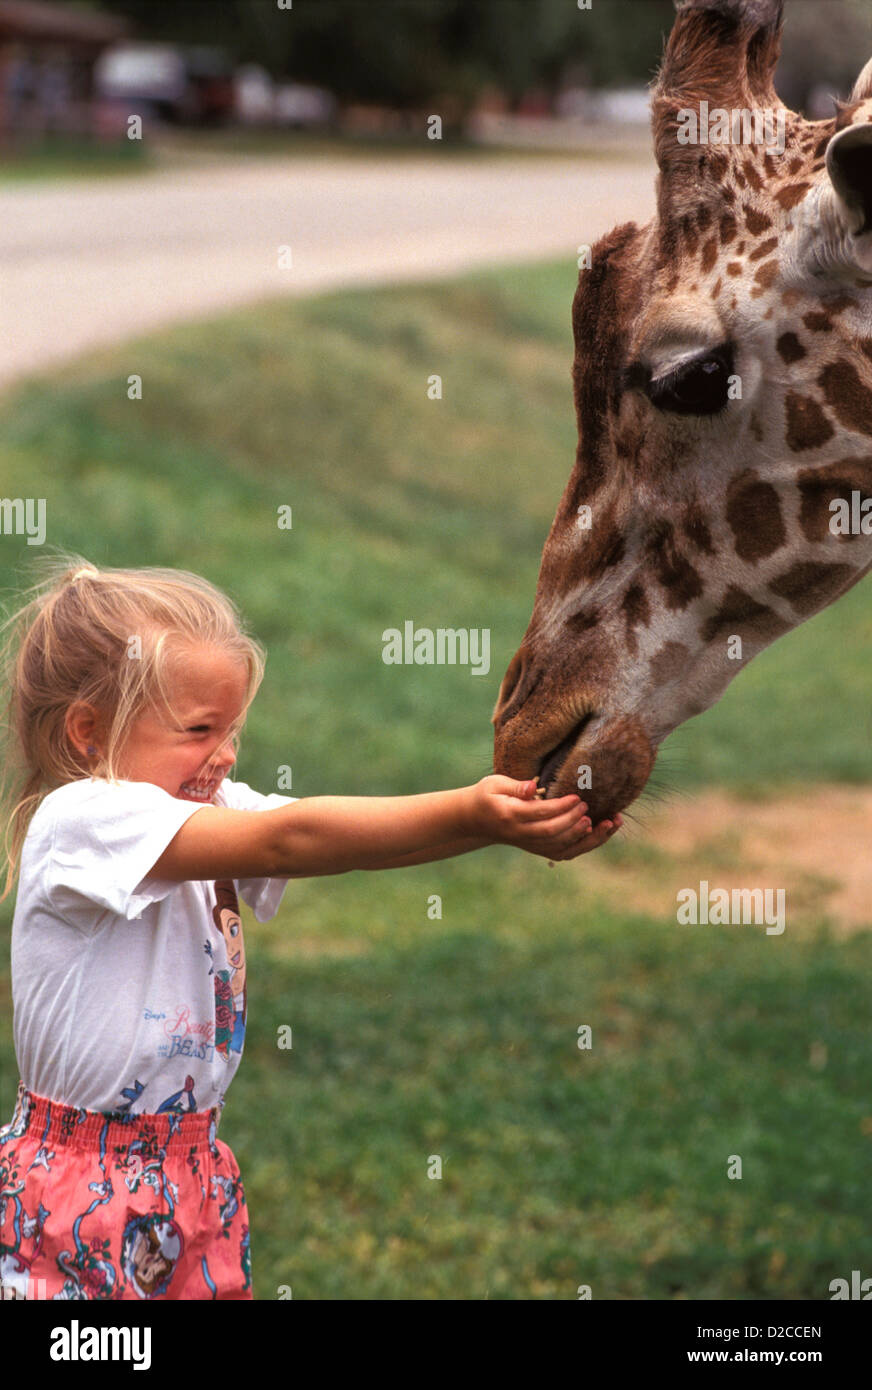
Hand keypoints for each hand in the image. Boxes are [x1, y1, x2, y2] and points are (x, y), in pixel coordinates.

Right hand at [463, 775, 621, 859]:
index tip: (577, 797)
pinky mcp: (538, 849)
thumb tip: (533, 787)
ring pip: (562, 847)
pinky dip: (584, 845)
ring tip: (610, 823)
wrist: (476, 820)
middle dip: (574, 822)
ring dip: (588, 838)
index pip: (539, 813)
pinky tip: (601, 832)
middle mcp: (521, 834)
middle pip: (552, 833)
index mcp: (510, 815)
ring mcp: (530, 845)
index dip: (560, 807)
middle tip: (589, 808)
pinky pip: (564, 852)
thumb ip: (516, 786)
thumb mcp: (494, 783)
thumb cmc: (488, 796)